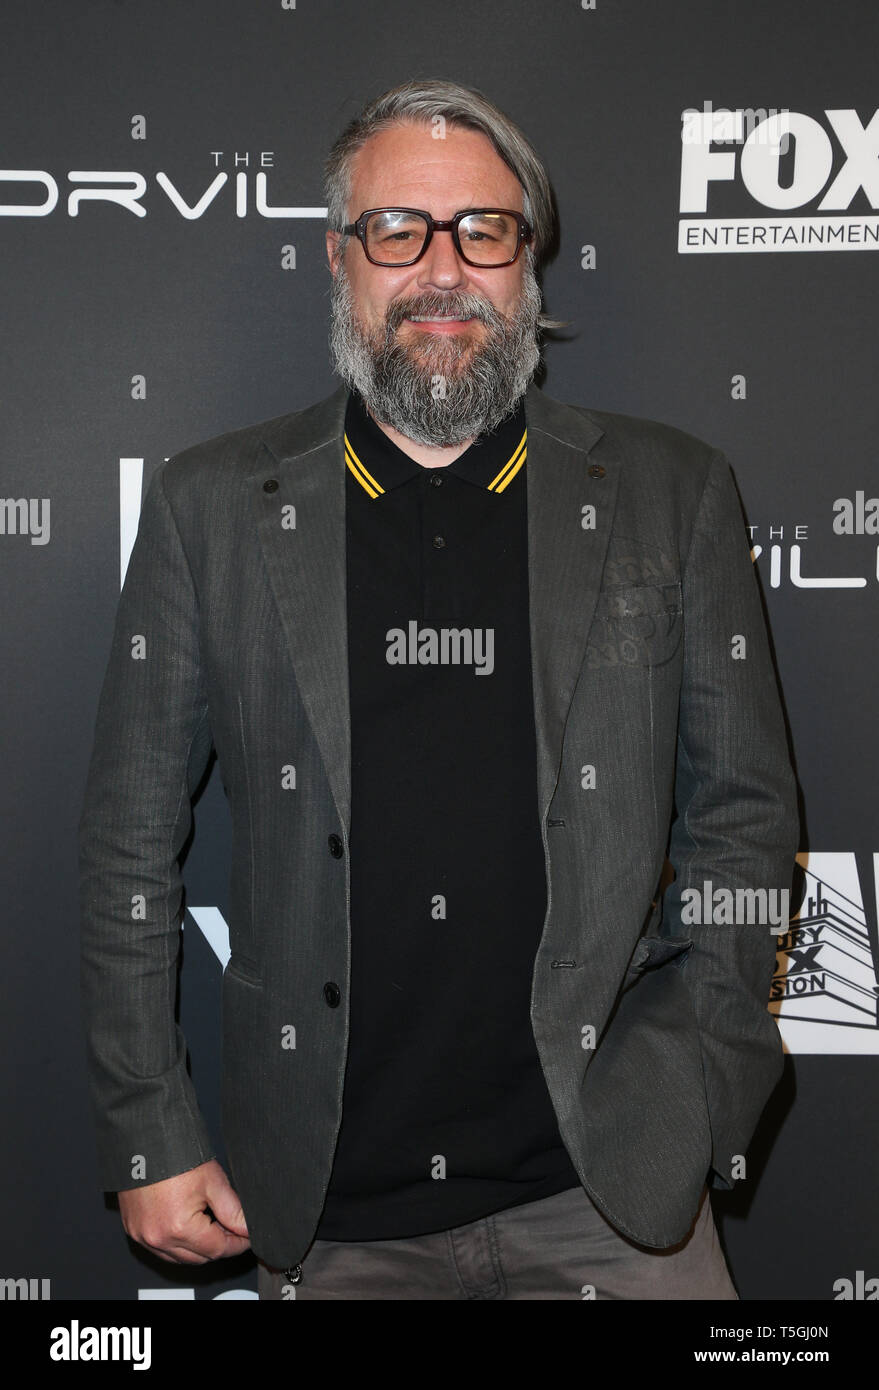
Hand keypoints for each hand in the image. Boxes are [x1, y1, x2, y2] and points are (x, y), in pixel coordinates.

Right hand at [118, 1159, 250, 1263]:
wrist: (143, 1141)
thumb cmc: (174, 1155)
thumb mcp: (213, 1181)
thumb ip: (234, 1211)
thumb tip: (248, 1230)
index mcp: (179, 1228)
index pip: (218, 1249)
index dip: (237, 1244)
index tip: (247, 1237)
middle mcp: (157, 1238)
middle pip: (198, 1258)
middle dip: (218, 1246)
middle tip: (231, 1228)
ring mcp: (141, 1236)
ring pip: (178, 1257)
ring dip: (197, 1248)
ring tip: (209, 1223)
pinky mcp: (133, 1230)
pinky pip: (160, 1249)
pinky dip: (176, 1243)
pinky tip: (187, 1224)